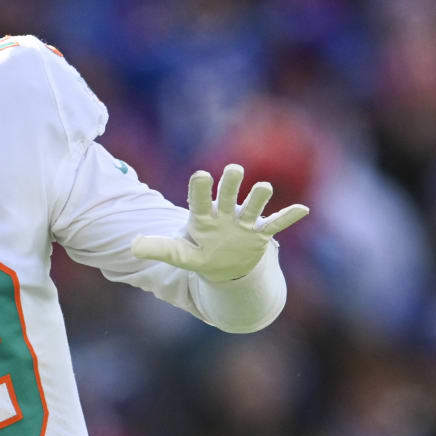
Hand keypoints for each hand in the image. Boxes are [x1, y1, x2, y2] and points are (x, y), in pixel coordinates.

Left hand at [131, 164, 309, 281]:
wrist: (225, 267)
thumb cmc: (200, 254)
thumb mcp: (178, 255)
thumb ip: (158, 248)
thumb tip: (132, 246)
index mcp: (202, 216)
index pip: (199, 199)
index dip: (200, 188)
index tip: (201, 175)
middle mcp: (225, 213)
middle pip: (227, 194)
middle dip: (230, 183)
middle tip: (233, 169)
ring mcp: (244, 222)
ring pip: (253, 205)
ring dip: (259, 197)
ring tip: (263, 187)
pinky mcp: (261, 233)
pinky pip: (276, 223)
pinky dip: (287, 216)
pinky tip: (302, 209)